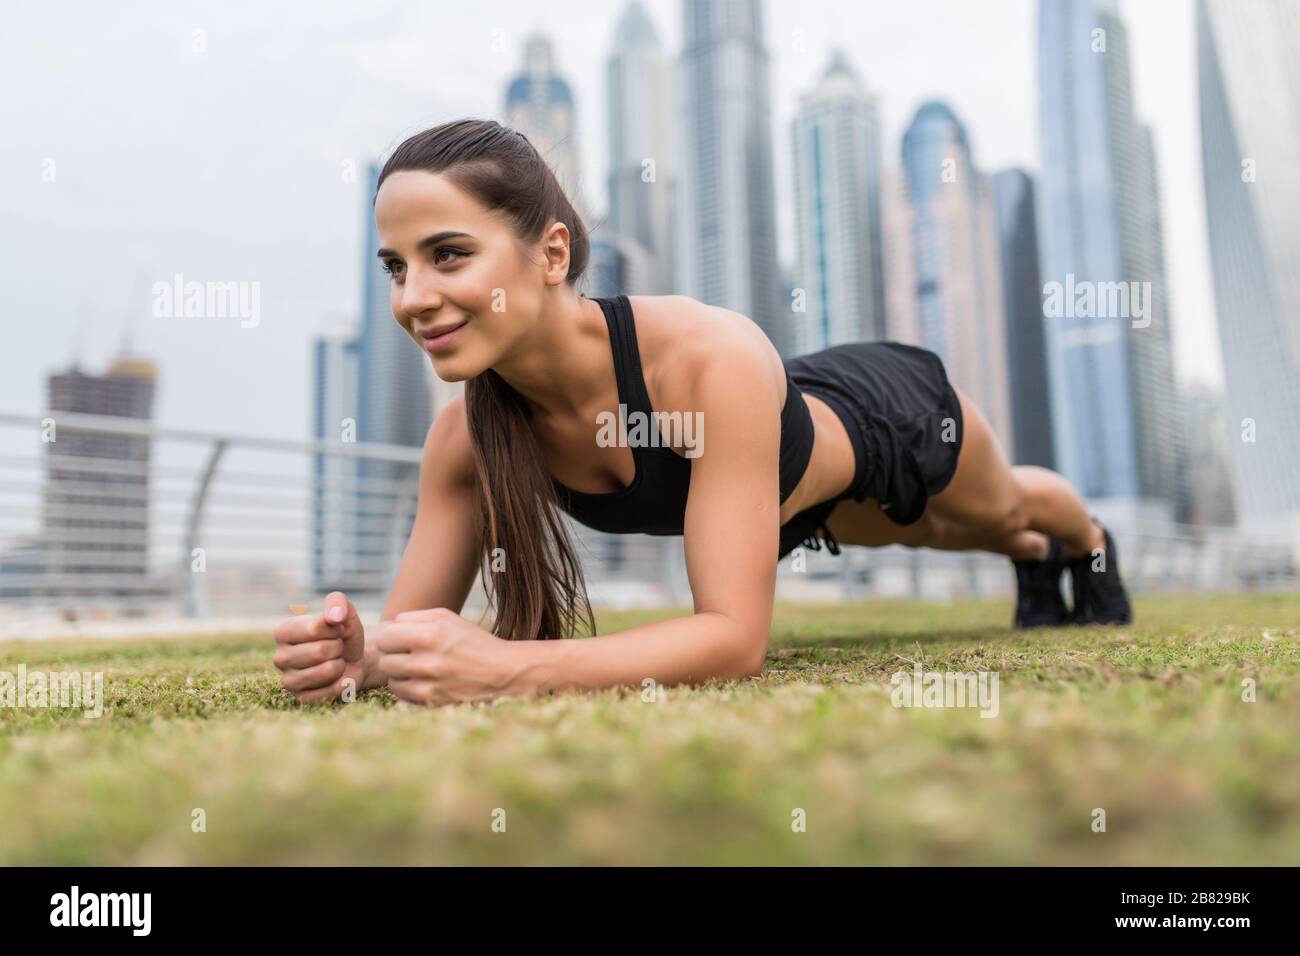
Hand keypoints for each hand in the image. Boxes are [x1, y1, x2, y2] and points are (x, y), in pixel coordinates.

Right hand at [273, 591, 367, 702]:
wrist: (353, 659)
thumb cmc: (343, 634)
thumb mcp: (344, 612)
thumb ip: (338, 603)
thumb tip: (334, 616)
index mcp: (283, 632)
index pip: (314, 629)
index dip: (334, 628)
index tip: (335, 629)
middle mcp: (279, 657)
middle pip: (320, 651)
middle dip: (338, 647)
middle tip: (336, 648)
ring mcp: (289, 681)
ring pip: (326, 671)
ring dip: (340, 664)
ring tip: (336, 661)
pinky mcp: (302, 699)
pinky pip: (329, 691)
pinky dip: (342, 683)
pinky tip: (338, 677)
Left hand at [375, 608, 528, 706]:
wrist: (501, 671)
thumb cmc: (472, 641)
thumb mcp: (447, 617)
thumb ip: (414, 617)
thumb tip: (389, 627)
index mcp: (429, 635)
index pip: (384, 638)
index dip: (393, 638)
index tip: (404, 640)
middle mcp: (425, 662)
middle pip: (385, 661)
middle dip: (396, 657)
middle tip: (413, 656)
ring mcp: (428, 686)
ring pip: (392, 681)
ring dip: (402, 676)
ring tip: (421, 669)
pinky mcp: (432, 704)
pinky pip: (402, 698)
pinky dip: (410, 692)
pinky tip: (426, 683)